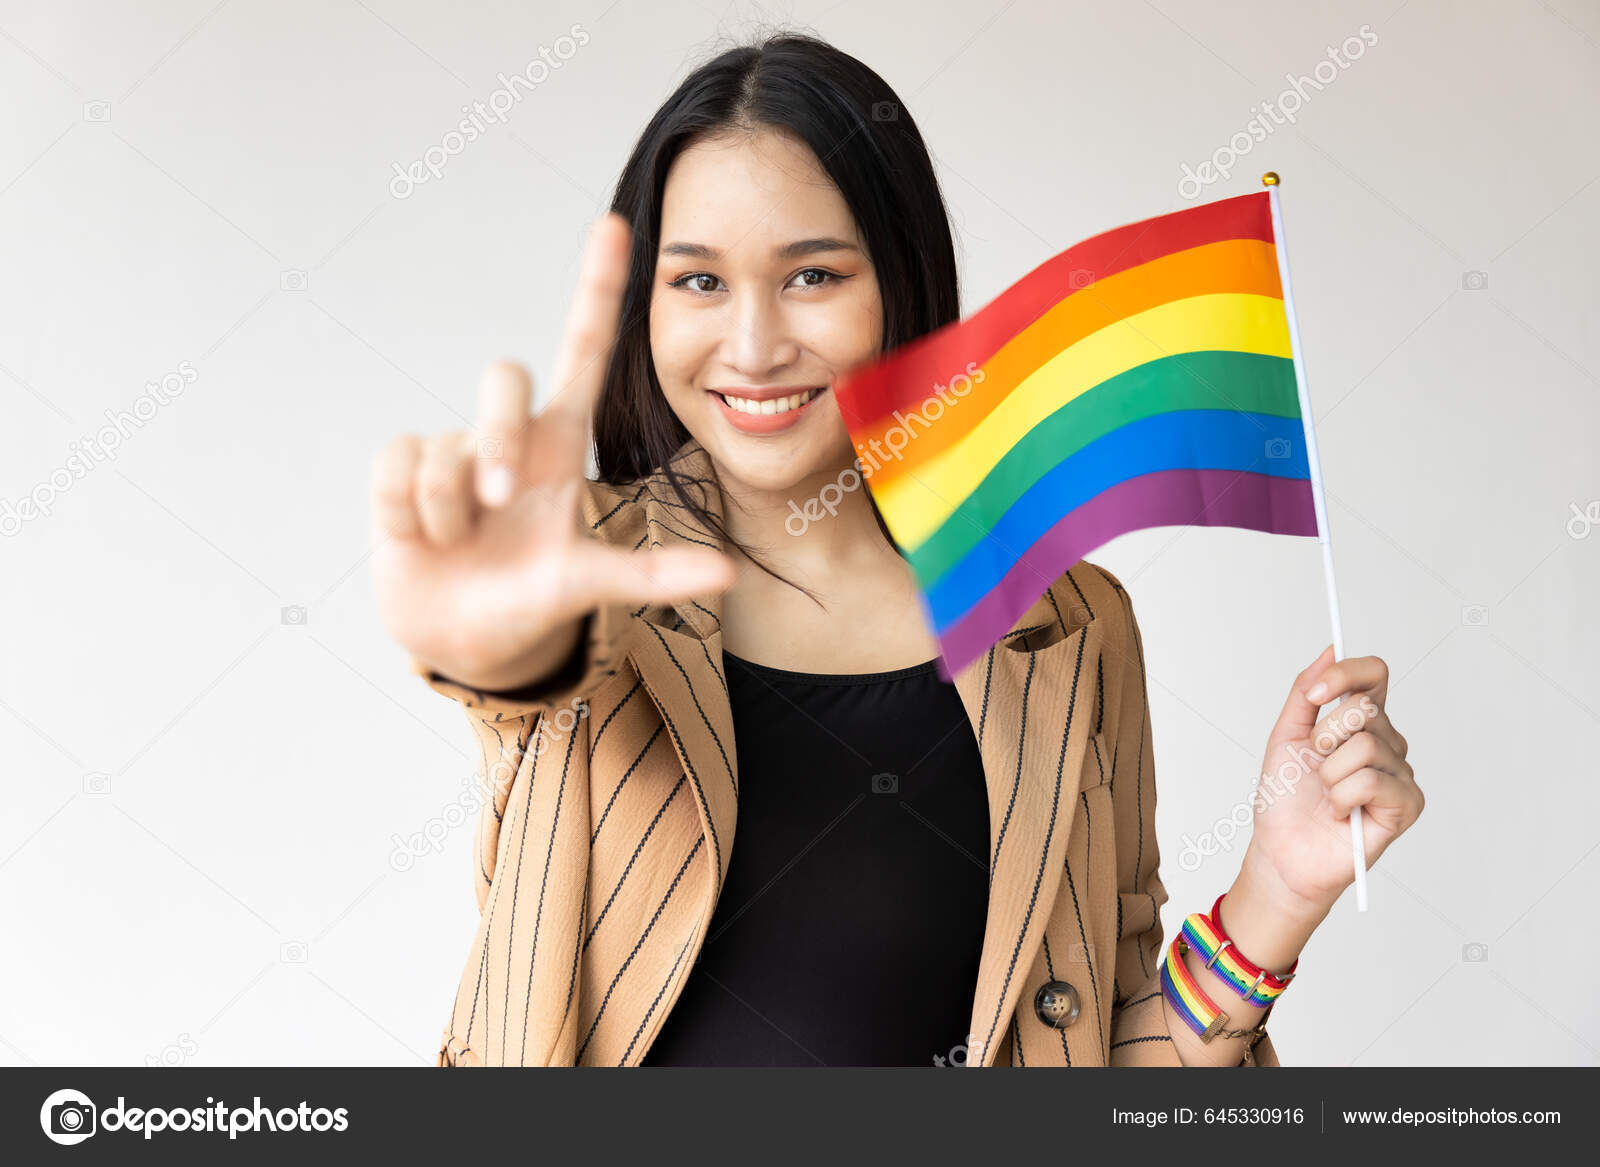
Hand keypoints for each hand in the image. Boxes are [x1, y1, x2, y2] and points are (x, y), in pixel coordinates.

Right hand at [368, 213, 736, 691]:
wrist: (459, 637)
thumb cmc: (531, 600)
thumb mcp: (589, 585)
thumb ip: (655, 577)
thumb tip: (731, 574)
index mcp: (560, 443)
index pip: (580, 347)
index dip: (595, 287)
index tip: (616, 224)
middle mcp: (508, 435)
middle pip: (502, 375)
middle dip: (499, 441)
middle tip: (498, 502)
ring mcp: (452, 452)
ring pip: (446, 450)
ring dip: (451, 510)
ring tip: (461, 541)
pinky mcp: (399, 472)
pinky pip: (398, 467)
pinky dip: (409, 513)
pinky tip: (422, 536)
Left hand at [1242, 646, 1423, 919]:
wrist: (1282, 852)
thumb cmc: (1286, 800)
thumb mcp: (1286, 736)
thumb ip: (1305, 692)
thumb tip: (1330, 649)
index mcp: (1361, 723)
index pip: (1373, 675)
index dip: (1345, 674)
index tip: (1314, 694)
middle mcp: (1387, 743)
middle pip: (1364, 709)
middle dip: (1324, 737)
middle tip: (1315, 765)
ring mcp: (1401, 773)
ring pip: (1365, 746)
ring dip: (1329, 774)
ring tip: (1327, 795)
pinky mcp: (1408, 804)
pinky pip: (1371, 780)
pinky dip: (1342, 798)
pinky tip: (1341, 814)